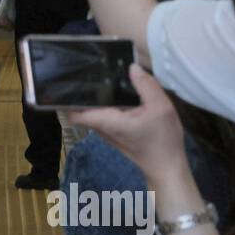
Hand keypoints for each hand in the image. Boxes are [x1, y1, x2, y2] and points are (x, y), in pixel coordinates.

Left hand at [66, 64, 188, 183]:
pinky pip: (104, 116)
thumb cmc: (162, 140)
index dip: (67, 98)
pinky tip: (116, 91)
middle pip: (81, 109)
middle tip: (86, 70)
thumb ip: (146, 86)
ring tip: (99, 76)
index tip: (69, 81)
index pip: (74, 113)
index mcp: (107, 121)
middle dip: (81, 92)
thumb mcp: (160, 108)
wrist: (168, 167)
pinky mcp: (116, 133)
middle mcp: (102, 127)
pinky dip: (106, 104)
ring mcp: (108, 132)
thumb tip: (132, 67)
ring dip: (94, 98)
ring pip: (93, 112)